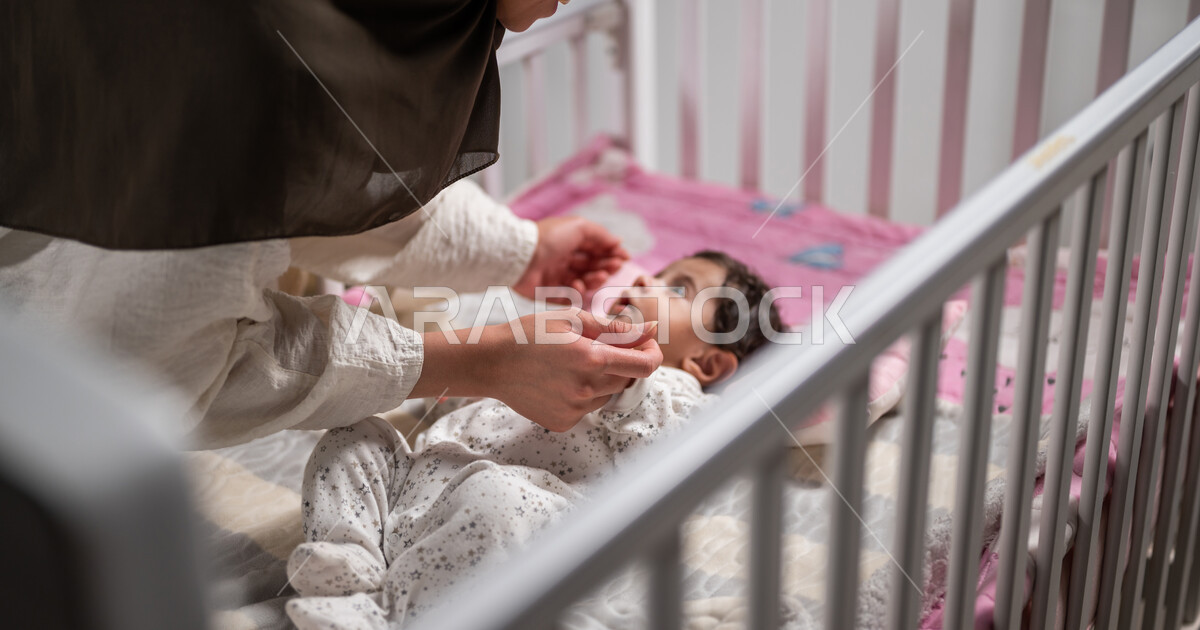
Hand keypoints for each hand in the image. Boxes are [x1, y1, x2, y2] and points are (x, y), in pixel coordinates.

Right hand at [482, 309, 661, 430]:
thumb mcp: (571, 320)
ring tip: (573, 364)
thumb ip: (615, 328)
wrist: (490, 364)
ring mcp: (574, 410)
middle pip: (627, 379)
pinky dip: (584, 395)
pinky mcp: (563, 422)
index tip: (648, 344)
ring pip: (608, 394)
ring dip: (603, 379)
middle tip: (600, 347)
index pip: (644, 366)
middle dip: (624, 362)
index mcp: (591, 359)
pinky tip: (560, 381)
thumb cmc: (529, 334)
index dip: (653, 353)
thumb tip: (652, 330)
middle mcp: (586, 389)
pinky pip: (588, 408)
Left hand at [512, 217, 629, 299]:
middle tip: (614, 267)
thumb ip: (601, 235)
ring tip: (599, 276)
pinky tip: (578, 285)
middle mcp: (564, 258)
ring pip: (584, 281)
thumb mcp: (579, 227)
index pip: (596, 248)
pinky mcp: (550, 292)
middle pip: (592, 265)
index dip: (611, 253)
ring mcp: (557, 276)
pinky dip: (577, 291)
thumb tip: (619, 242)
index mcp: (570, 241)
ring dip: (595, 279)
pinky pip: (569, 295)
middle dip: (606, 266)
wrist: (520, 257)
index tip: (625, 258)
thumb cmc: (550, 238)